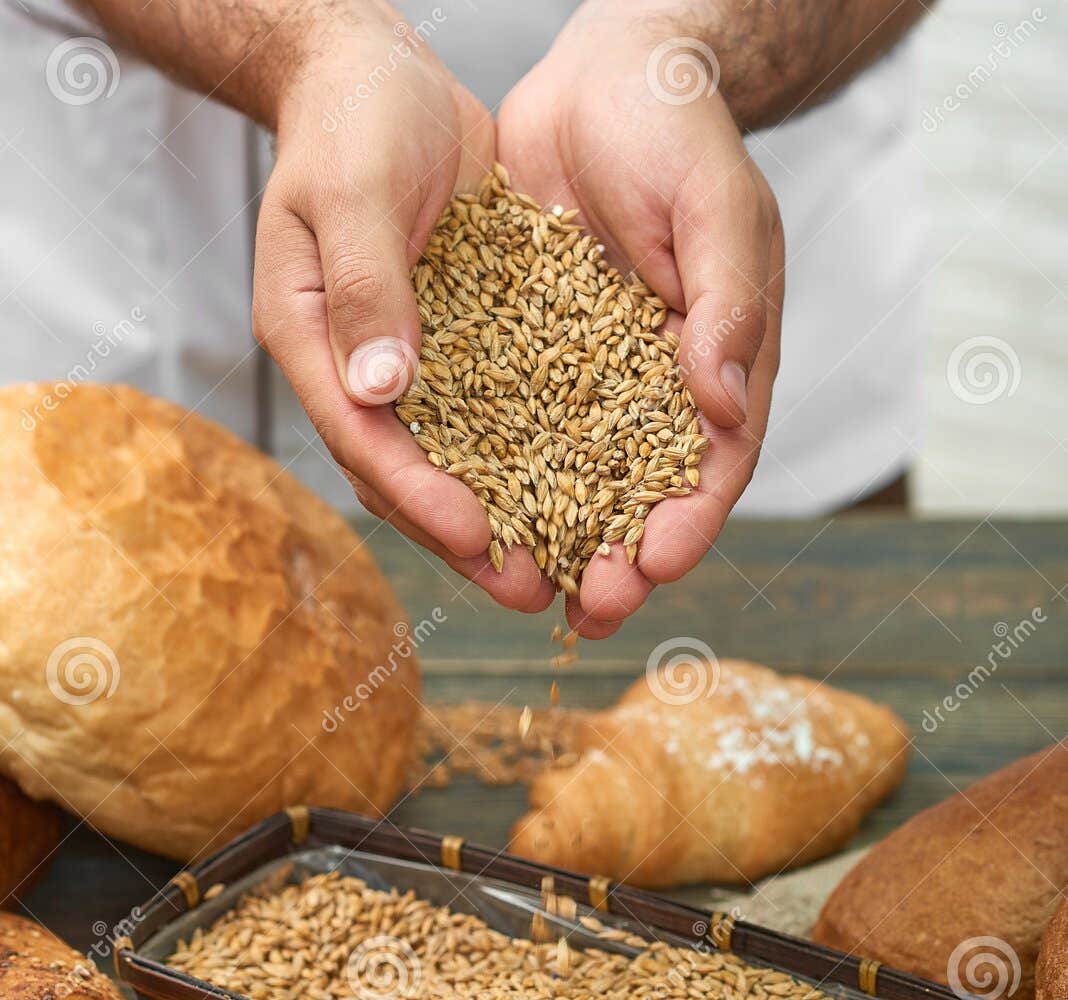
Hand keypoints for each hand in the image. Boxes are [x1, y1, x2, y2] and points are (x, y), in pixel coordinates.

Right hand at [252, 10, 553, 610]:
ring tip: (561, 574)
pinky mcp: (456, 346)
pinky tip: (582, 497)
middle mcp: (353, 369)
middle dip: (468, 539)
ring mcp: (404, 364)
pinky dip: (531, 461)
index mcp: (310, 339)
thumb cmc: (352, 115)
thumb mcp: (354, 188)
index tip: (475, 533)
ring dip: (506, 519)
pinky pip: (492, 420)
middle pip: (408, 476)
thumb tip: (381, 388)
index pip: (363, 439)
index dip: (419, 494)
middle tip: (530, 593)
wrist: (376, 73)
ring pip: (453, 462)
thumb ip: (368, 282)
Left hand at [498, 5, 783, 636]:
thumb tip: (724, 406)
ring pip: (570, 480)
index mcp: (720, 368)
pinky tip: (464, 517)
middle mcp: (655, 391)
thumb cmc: (680, 133)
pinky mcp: (526, 359)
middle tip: (589, 610)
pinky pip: (507, 429)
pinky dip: (492, 477)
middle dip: (616, 559)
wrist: (603, 76)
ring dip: (550, 541)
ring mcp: (588, 382)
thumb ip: (725, 306)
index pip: (714, 466)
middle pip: (640, 497)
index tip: (655, 563)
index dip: (689, 521)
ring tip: (522, 590)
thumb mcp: (716, 209)